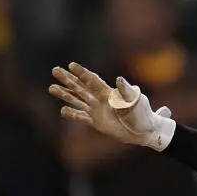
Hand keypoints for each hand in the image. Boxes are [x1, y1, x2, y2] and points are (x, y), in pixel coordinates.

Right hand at [49, 63, 174, 149]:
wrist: (145, 131)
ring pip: (77, 100)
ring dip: (65, 94)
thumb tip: (119, 79)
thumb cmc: (143, 114)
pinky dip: (72, 115)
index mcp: (109, 92)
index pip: (92, 80)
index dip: (82, 73)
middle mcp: (100, 99)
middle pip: (80, 87)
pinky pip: (81, 117)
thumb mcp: (136, 101)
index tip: (71, 64)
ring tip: (51, 88)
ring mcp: (97, 110)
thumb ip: (126, 91)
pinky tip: (62, 111)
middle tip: (55, 70)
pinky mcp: (97, 122)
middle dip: (68, 79)